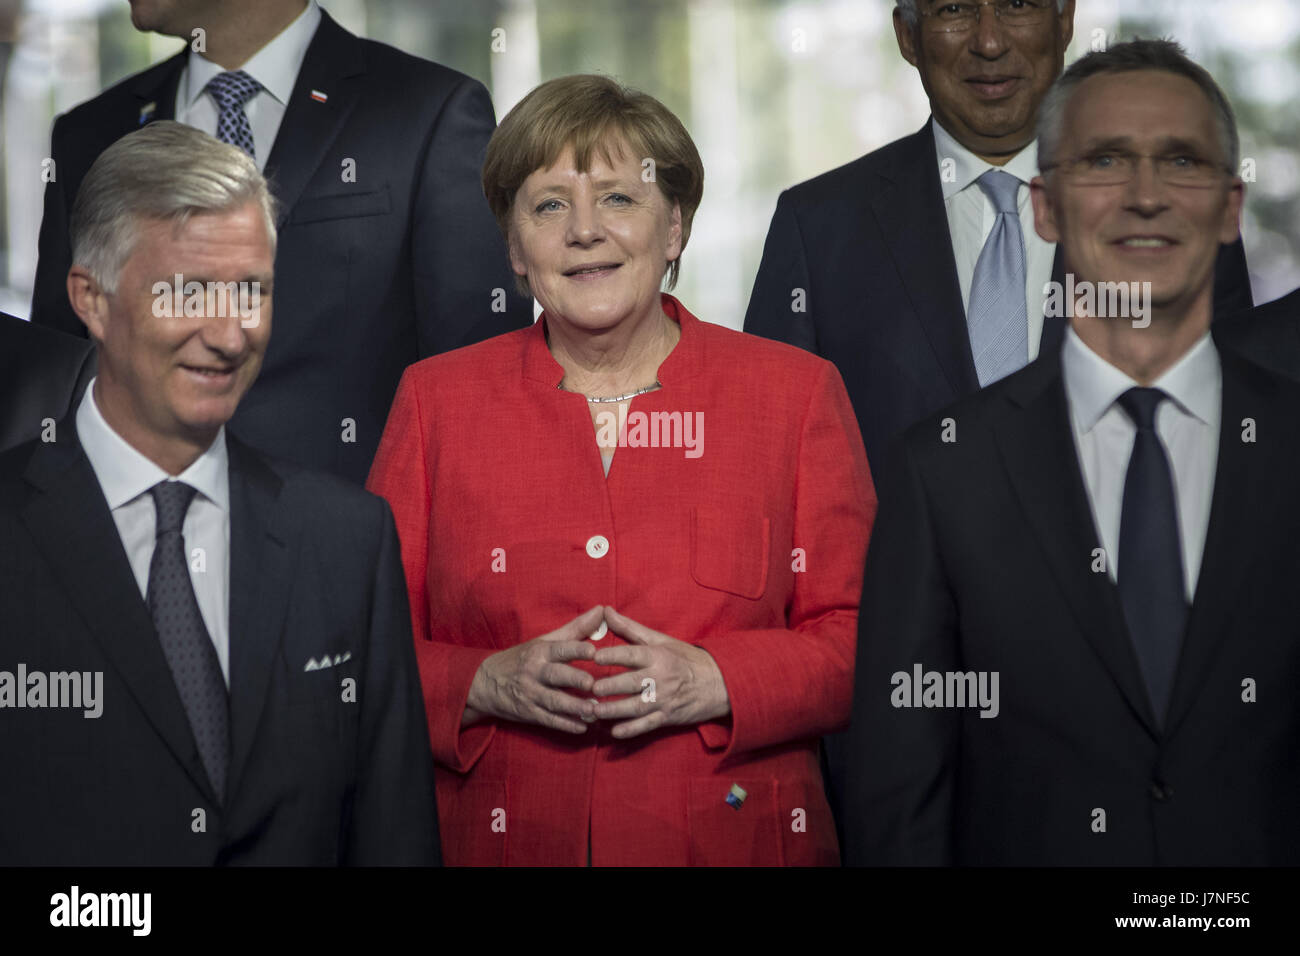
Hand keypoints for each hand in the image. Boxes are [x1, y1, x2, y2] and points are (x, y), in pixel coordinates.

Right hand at [464, 606, 601, 732]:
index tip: (593, 652)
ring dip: (574, 707)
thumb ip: (575, 629)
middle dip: (574, 680)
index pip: (559, 649)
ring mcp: (530, 694)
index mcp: (540, 652)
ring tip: (594, 711)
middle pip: (555, 675)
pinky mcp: (528, 713)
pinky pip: (548, 720)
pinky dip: (565, 725)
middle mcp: (534, 672)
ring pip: (554, 701)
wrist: (484, 683)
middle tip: (592, 684)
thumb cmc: (521, 658)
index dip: (576, 650)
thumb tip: (602, 610)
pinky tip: (582, 728)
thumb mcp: (543, 641)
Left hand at [591, 607, 729, 738]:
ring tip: (593, 711)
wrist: (719, 683)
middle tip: (589, 688)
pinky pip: (646, 725)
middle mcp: (661, 678)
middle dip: (609, 686)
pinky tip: (614, 732)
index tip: (595, 657)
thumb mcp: (660, 640)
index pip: (633, 655)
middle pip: (631, 683)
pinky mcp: (668, 717)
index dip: (614, 655)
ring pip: (635, 707)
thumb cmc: (686, 658)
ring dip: (613, 711)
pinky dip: (631, 730)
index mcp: (658, 656)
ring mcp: (664, 699)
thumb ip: (630, 628)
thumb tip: (605, 611)